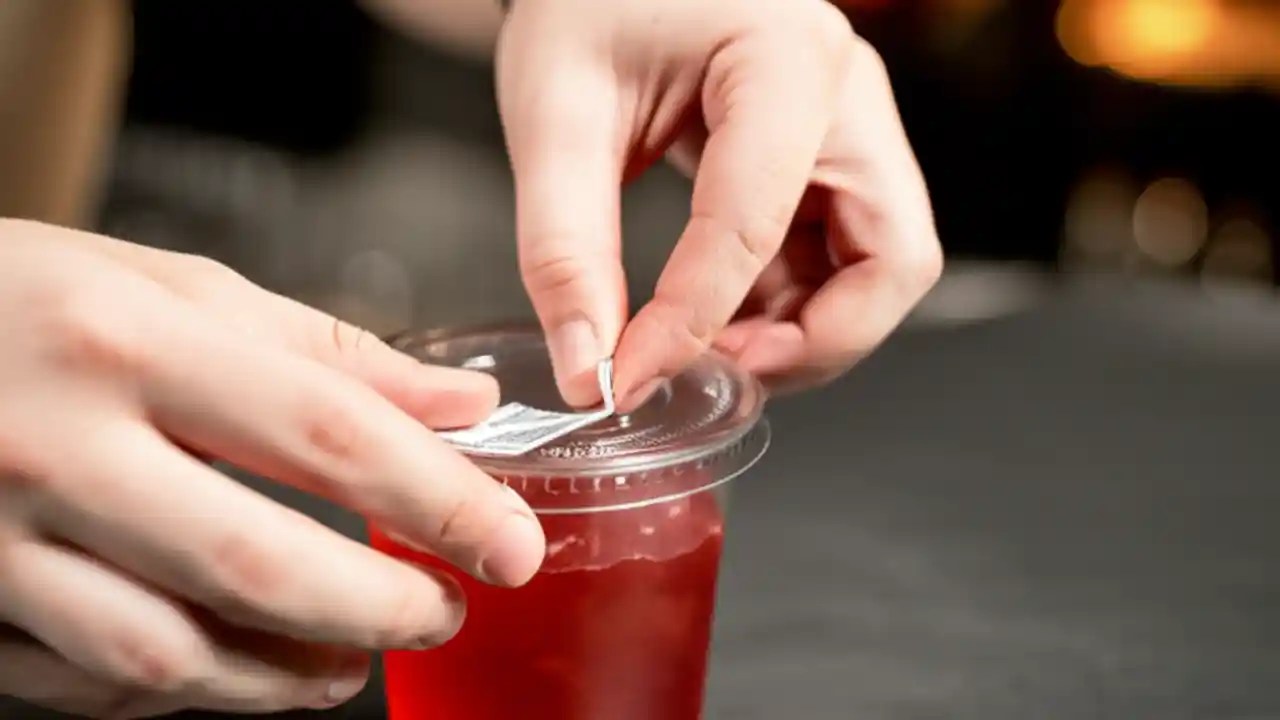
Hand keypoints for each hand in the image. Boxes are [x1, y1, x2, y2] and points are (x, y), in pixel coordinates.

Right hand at [0, 220, 544, 717]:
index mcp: (126, 343)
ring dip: (282, 676)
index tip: (510, 543)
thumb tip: (462, 406)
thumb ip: (327, 351)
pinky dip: (182, 691)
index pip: (325, 432)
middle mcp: (56, 447)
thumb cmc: (29, 302)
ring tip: (351, 664)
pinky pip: (86, 684)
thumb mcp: (174, 290)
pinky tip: (236, 669)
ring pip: (164, 654)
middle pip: (256, 564)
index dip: (438, 498)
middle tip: (446, 610)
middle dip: (379, 606)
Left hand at [498, 0, 941, 405]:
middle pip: (892, 259)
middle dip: (814, 341)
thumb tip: (587, 368)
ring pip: (879, 269)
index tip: (627, 377)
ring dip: (804, 332)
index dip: (694, 321)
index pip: (756, 223)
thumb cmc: (587, 4)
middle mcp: (848, 93)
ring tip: (707, 352)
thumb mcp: (554, 113)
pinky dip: (790, 307)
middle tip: (715, 373)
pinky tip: (718, 319)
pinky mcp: (832, 159)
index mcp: (787, 58)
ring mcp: (851, 128)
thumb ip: (565, 248)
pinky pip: (842, 258)